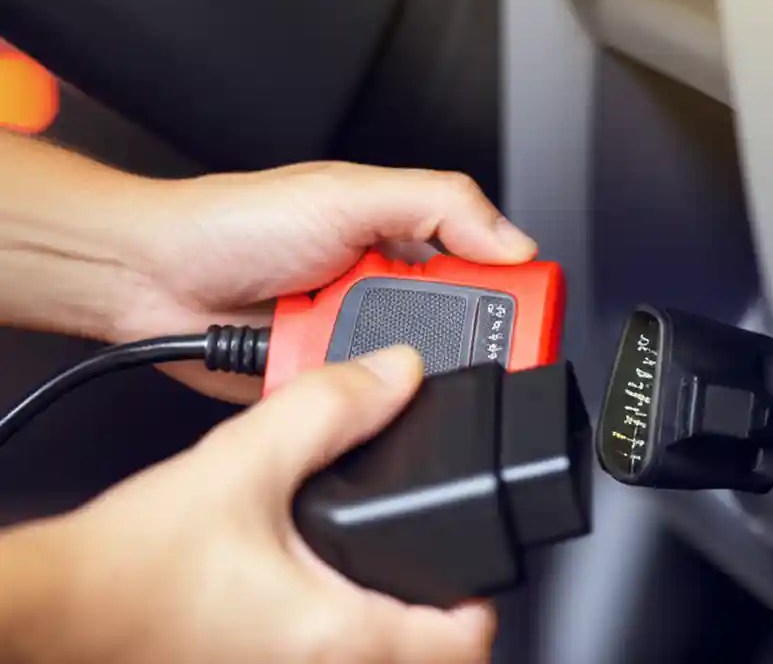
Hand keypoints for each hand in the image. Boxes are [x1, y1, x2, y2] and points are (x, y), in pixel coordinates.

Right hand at [0, 346, 495, 663]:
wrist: (53, 607)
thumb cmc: (127, 568)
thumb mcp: (242, 463)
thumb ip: (328, 410)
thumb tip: (395, 374)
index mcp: (338, 635)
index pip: (468, 642)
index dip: (484, 595)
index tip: (478, 561)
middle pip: (427, 656)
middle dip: (437, 606)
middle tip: (431, 559)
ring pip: (377, 661)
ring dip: (387, 618)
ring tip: (377, 567)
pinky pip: (325, 659)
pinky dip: (339, 628)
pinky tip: (316, 583)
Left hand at [115, 161, 537, 401]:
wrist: (148, 276)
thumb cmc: (231, 222)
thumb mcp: (348, 194)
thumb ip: (439, 205)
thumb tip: (515, 243)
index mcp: (400, 240)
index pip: (483, 268)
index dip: (515, 293)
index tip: (533, 315)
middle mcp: (381, 294)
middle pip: (458, 334)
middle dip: (460, 346)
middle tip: (463, 348)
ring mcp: (350, 344)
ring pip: (410, 380)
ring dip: (400, 377)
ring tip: (371, 355)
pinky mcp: (320, 388)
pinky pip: (361, 412)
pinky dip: (361, 410)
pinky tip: (349, 393)